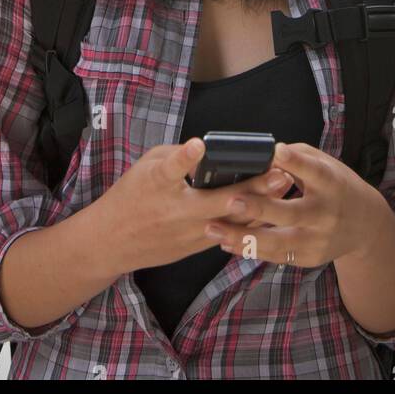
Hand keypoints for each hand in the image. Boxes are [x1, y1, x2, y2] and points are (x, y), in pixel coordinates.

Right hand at [92, 138, 293, 274]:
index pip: (171, 168)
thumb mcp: (147, 166)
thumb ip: (179, 158)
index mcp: (158, 184)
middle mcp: (176, 211)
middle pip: (218, 200)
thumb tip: (211, 153)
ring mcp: (189, 233)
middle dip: (251, 187)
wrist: (111, 242)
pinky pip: (228, 232)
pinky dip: (248, 219)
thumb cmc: (131, 195)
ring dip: (258, 205)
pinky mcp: (197, 247)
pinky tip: (270, 207)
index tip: (199, 146)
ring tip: (282, 187)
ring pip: (230, 221)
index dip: (185, 157)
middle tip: (278, 172)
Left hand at [203, 141, 388, 267]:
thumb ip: (297, 157)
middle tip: (230, 201)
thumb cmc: (336, 185)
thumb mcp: (326, 164)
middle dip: (259, 208)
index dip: (296, 162)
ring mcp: (317, 240)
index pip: (313, 171)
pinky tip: (226, 242)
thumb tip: (264, 154)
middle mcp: (325, 214)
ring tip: (212, 229)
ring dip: (242, 237)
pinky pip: (275, 256)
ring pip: (277, 242)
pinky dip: (249, 250)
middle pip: (290, 213)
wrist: (365, 225)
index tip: (276, 150)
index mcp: (331, 183)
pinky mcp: (308, 258)